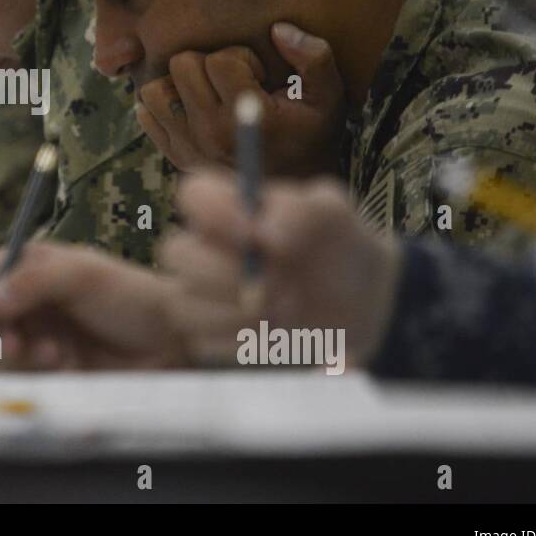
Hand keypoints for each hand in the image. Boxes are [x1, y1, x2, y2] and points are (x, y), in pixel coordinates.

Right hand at [0, 243, 193, 370]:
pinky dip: (29, 370)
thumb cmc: (131, 297)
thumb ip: (33, 282)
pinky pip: (11, 371)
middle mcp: (20, 296)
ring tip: (52, 355)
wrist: (167, 344)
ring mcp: (28, 330)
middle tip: (15, 347)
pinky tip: (62, 363)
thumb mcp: (83, 277)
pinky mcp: (38, 363)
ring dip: (13, 354)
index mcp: (26, 263)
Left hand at [136, 23, 345, 175]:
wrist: (292, 187)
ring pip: (154, 89)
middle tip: (233, 83)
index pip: (219, 61)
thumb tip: (277, 30)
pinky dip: (164, 104)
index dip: (241, 58)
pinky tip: (191, 108)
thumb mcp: (327, 95)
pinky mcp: (174, 154)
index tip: (258, 77)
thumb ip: (313, 56)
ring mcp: (188, 146)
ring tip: (208, 93)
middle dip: (208, 64)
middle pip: (182, 66)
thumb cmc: (310, 134)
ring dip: (179, 84)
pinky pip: (145, 114)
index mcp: (246, 116)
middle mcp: (211, 133)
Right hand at [161, 169, 400, 366]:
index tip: (252, 232)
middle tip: (273, 285)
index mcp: (228, 206)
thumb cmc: (338, 248)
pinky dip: (245, 341)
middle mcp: (204, 246)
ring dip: (237, 313)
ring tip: (286, 311)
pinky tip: (278, 333)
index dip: (213, 212)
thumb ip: (303, 211)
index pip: (192, 194)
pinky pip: (205, 342)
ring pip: (184, 303)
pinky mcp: (209, 335)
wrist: (360, 302)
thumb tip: (264, 229)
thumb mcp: (335, 216)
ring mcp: (200, 293)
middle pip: (175, 252)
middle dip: (223, 273)